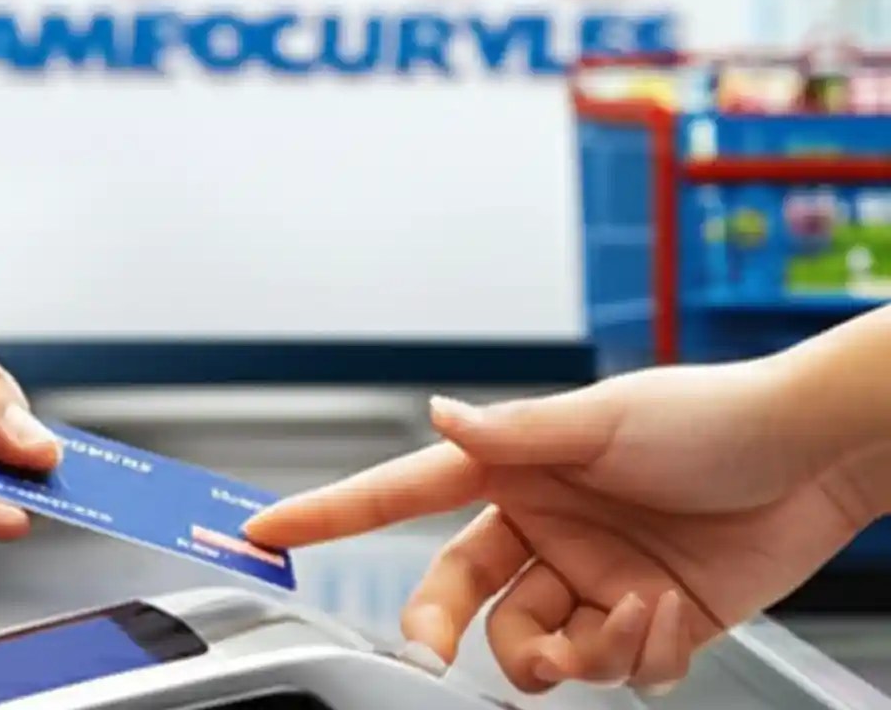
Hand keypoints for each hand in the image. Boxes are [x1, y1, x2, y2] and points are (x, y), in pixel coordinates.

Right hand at [245, 361, 885, 694]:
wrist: (812, 462)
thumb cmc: (713, 417)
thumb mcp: (609, 420)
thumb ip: (517, 432)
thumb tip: (438, 412)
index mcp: (517, 472)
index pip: (404, 493)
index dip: (333, 511)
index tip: (267, 529)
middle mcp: (543, 529)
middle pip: (456, 596)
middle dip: (441, 630)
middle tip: (435, 653)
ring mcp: (589, 579)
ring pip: (530, 648)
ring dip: (568, 653)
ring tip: (622, 618)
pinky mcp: (640, 622)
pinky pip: (609, 667)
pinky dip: (635, 655)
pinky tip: (668, 615)